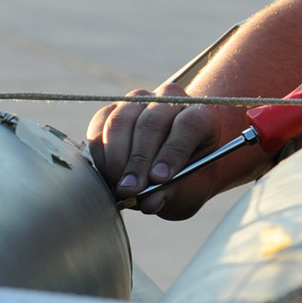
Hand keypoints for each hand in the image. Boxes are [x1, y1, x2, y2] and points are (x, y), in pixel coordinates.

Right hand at [85, 87, 222, 217]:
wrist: (172, 164)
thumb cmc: (187, 177)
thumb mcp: (190, 191)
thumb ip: (175, 194)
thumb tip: (150, 202)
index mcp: (202, 116)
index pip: (188, 125)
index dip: (172, 152)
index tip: (159, 179)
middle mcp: (170, 100)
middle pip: (152, 123)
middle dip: (139, 160)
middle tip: (131, 190)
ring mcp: (139, 101)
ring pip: (121, 121)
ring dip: (116, 158)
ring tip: (118, 187)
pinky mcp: (113, 109)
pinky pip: (99, 126)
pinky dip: (100, 154)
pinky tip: (108, 175)